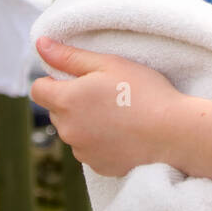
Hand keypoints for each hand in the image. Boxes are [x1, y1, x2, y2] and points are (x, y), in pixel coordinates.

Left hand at [29, 36, 182, 175]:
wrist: (173, 132)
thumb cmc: (143, 92)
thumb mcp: (108, 63)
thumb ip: (69, 55)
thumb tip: (40, 44)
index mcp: (66, 101)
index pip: (38, 89)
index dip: (53, 80)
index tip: (77, 78)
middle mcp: (68, 130)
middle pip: (56, 111)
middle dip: (72, 101)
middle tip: (104, 93)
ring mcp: (82, 151)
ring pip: (73, 131)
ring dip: (85, 122)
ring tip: (118, 114)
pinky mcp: (98, 166)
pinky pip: (89, 149)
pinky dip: (100, 141)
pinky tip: (123, 132)